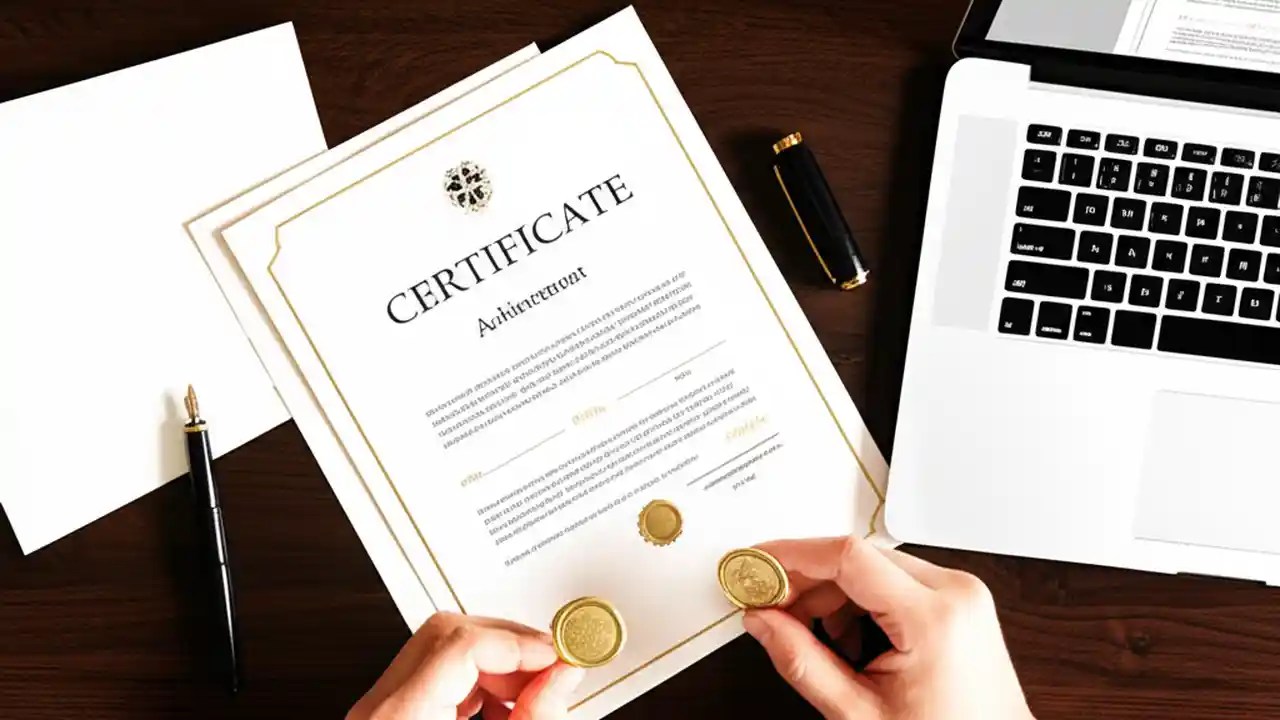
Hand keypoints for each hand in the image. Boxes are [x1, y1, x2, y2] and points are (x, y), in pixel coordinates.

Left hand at [347, 612, 584, 719]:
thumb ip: (533, 718)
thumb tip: (562, 675)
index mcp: (399, 718)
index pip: (460, 645)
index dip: (520, 643)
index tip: (558, 656)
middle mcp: (379, 710)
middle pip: (449, 633)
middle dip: (511, 646)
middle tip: (553, 670)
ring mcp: (379, 712)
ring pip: (443, 650)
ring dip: (497, 665)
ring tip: (531, 697)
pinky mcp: (390, 718)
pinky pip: (435, 678)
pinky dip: (477, 685)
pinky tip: (505, 710)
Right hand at [742, 535, 1032, 719]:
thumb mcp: (859, 715)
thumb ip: (802, 663)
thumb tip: (761, 621)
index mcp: (934, 618)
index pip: (848, 557)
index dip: (791, 555)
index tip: (756, 564)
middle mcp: (955, 591)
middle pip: (857, 559)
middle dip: (807, 583)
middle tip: (770, 609)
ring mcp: (962, 591)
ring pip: (873, 567)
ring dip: (833, 595)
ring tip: (818, 642)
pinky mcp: (959, 598)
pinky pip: (895, 580)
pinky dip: (861, 602)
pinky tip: (850, 641)